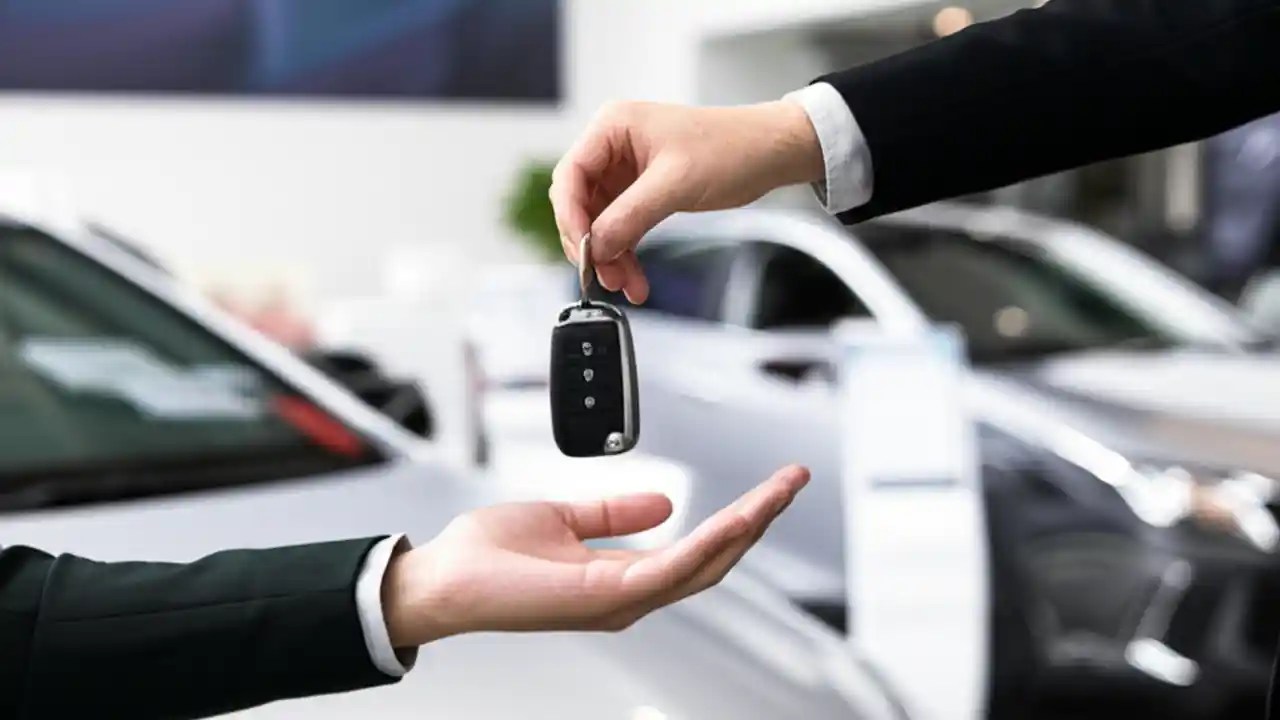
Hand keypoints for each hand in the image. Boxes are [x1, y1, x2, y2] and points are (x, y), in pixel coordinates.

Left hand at [383, 465, 808, 646]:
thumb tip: (663, 503)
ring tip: (779, 492)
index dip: (738, 518)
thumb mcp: (562, 519)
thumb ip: (613, 514)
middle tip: (792, 481)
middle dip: (759, 518)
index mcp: (621, 577)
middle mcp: (630, 595)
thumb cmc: (486, 558)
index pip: (696, 548)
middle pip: (714, 558)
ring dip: (748, 525)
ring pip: (705, 563)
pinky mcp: (607, 597)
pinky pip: (672, 569)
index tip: (769, 486)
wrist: (443, 578)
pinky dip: (710, 542)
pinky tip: (737, 518)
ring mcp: (622, 601)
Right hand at [551, 100, 823, 303]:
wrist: (772, 152)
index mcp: (614, 127)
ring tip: (624, 283)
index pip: (570, 175)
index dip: (569, 216)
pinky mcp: (644, 191)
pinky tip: (634, 276)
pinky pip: (623, 227)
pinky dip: (626, 252)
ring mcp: (628, 170)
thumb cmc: (732, 147)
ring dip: (610, 255)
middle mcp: (615, 146)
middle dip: (591, 242)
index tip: (582, 250)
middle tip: (602, 273)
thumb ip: (629, 217)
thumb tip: (596, 246)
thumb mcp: (675, 184)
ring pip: (601, 221)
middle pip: (580, 202)